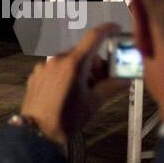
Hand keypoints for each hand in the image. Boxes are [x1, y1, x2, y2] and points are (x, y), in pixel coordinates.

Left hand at [19, 24, 124, 147]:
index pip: (94, 37)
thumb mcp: (93, 103)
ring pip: (68, 61)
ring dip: (79, 70)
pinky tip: (65, 92)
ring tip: (81, 91)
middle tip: (100, 81)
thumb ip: (111, 87)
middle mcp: (58, 59)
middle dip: (94, 64)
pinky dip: (64, 75)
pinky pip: (55, 68)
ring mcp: (44, 66)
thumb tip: (126, 79)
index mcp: (74, 63)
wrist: (36, 133)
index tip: (116, 29)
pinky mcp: (36, 74)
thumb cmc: (67, 118)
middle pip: (82, 53)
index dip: (107, 30)